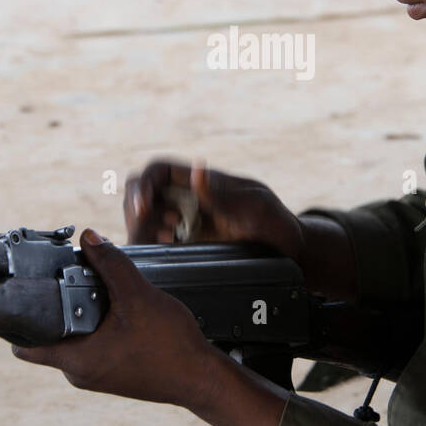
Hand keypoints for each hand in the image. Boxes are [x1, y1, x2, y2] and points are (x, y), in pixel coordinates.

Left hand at [11, 228, 217, 408]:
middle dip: (57, 305)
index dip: (19, 316)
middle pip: (50, 334)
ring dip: (80, 312)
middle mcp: (80, 371)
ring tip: (98, 288)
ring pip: (73, 336)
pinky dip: (97, 323)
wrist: (202, 378)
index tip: (26, 289)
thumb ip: (111, 264)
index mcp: (77, 360)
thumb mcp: (138, 296)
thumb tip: (89, 238)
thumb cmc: (171, 347)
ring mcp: (96, 373)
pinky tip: (117, 306)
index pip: (24, 346)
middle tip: (70, 276)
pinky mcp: (111, 370)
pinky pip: (91, 343)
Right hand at [123, 159, 304, 259]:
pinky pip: (153, 242)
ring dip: (142, 226)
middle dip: (137, 208)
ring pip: (142, 219)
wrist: (288, 254)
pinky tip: (167, 247)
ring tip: (168, 237)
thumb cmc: (275, 223)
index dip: (144, 184)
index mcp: (201, 182)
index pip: (157, 171)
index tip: (146, 206)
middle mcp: (187, 200)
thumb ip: (223, 194)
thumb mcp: (255, 206)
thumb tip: (196, 171)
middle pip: (141, 193)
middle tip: (158, 226)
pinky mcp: (185, 247)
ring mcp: (184, 223)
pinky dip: (148, 244)